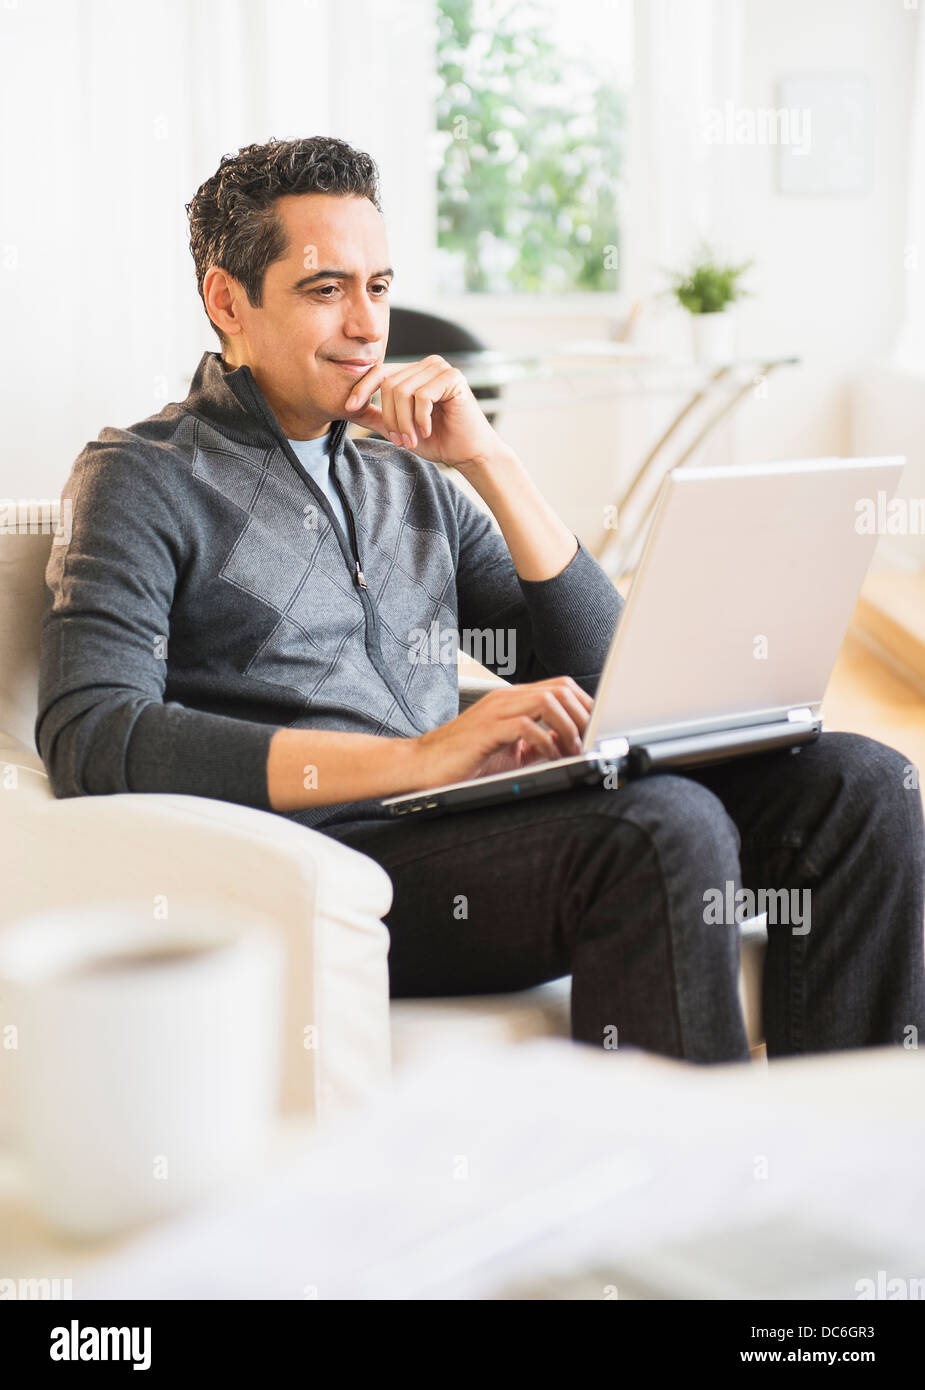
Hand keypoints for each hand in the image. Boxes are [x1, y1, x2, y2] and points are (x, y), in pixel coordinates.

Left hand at [342, 354, 501, 469]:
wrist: (468, 453)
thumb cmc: (438, 441)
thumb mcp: (399, 428)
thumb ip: (375, 416)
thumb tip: (346, 408)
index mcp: (414, 372)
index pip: (380, 372)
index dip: (362, 388)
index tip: (348, 407)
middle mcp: (427, 365)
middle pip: (390, 384)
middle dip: (390, 418)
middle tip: (400, 441)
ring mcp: (441, 368)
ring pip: (403, 391)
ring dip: (404, 422)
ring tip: (412, 440)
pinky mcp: (453, 377)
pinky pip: (422, 396)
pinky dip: (421, 418)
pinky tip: (428, 430)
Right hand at [410, 676, 593, 789]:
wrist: (422, 765)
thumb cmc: (463, 759)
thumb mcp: (510, 751)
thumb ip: (537, 742)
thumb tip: (568, 745)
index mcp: (513, 700)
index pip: (560, 687)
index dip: (585, 706)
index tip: (596, 730)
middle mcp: (507, 699)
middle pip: (560, 689)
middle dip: (583, 715)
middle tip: (588, 742)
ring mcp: (496, 711)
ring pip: (548, 701)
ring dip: (568, 727)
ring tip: (571, 750)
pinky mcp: (487, 730)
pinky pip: (526, 726)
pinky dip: (546, 742)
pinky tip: (549, 757)